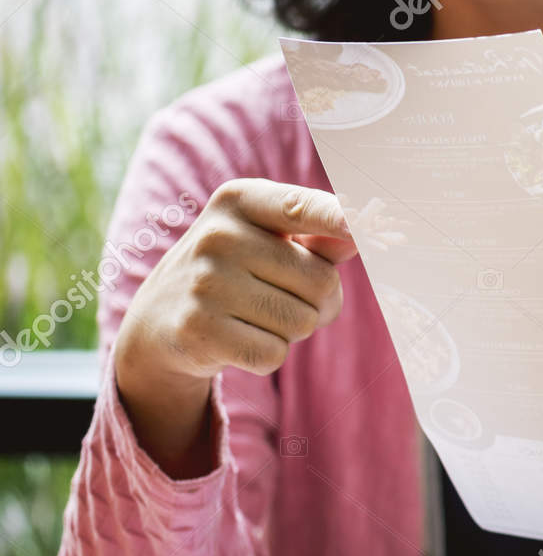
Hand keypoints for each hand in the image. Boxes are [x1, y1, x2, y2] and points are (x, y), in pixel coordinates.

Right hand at [114, 178, 356, 475]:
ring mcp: (205, 283)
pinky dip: (267, 355)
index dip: (342, 218)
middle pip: (323, 283)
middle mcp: (219, 235)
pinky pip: (274, 354)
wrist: (161, 322)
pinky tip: (237, 339)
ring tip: (253, 316)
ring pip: (303, 323)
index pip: (304, 208)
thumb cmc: (237, 273)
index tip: (369, 221)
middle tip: (278, 298)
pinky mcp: (198, 329)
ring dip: (292, 330)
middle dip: (317, 302)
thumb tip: (359, 233)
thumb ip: (318, 238)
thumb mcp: (269, 242)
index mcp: (240, 200)